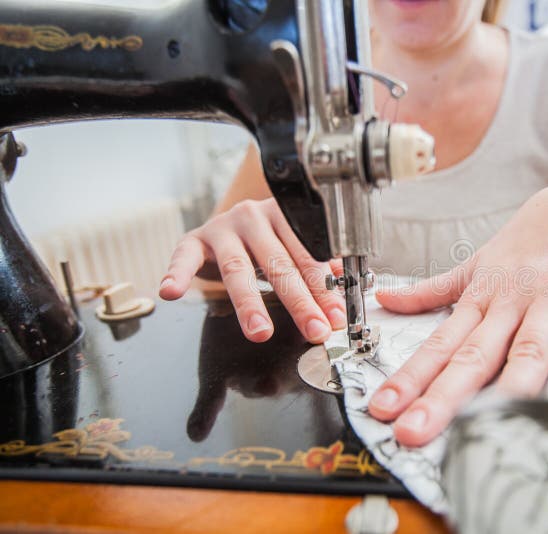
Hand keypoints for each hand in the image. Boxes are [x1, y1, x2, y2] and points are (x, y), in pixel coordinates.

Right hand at [159, 198, 345, 342]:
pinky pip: (183, 257)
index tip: (334, 317)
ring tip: (259, 331)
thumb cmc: (265, 240)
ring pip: (238, 267)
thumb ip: (315, 266)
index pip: (307, 257)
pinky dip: (177, 274)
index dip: (323, 289)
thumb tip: (342, 289)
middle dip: (299, 302)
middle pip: (279, 264)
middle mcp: (255, 217)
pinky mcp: (194, 238)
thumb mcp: (291, 246)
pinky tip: (172, 292)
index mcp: (285, 217)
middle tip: (313, 329)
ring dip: (249, 303)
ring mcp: (223, 227)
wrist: (228, 222)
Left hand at [368, 183, 547, 445]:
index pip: (439, 345)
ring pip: (531, 346)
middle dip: (442, 395)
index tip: (382, 409)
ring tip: (496, 423)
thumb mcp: (474, 266)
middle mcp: (510, 300)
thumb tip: (385, 299)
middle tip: (413, 431)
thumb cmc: (523, 247)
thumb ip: (433, 290)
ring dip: (513, 384)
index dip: (410, 378)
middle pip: (474, 354)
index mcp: (480, 300)